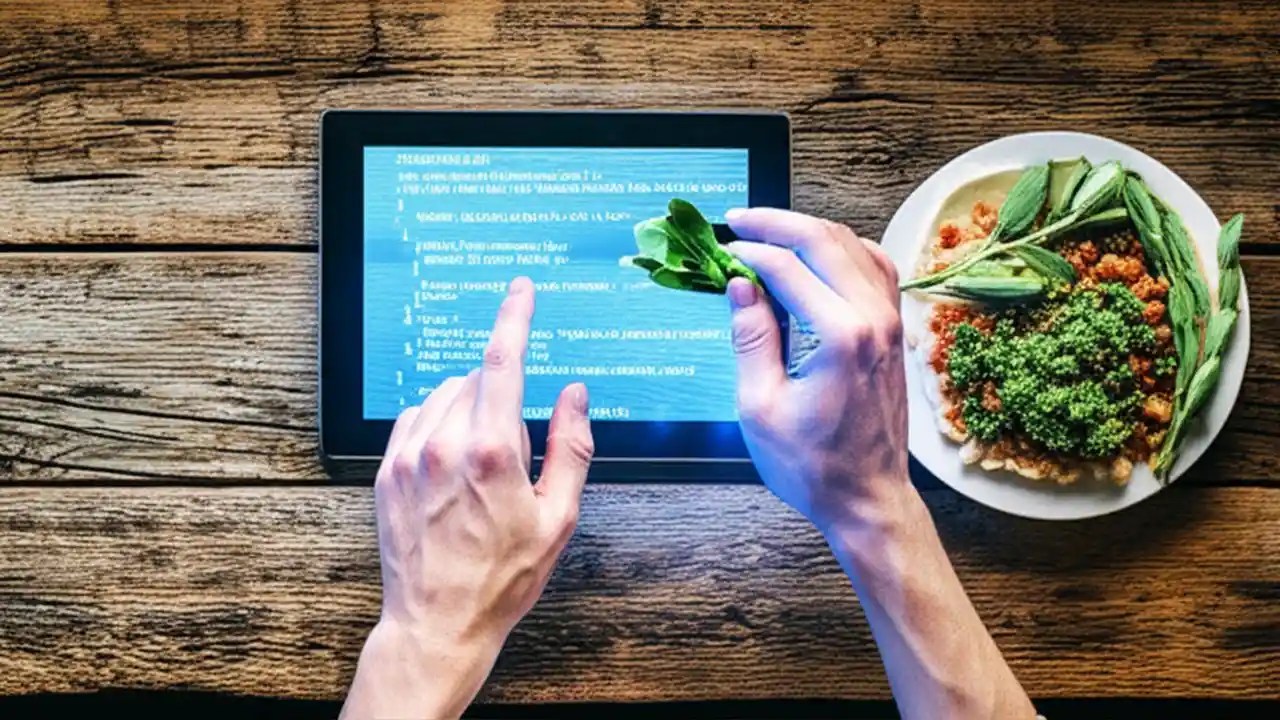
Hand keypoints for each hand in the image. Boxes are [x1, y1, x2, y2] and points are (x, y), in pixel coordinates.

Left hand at [341, 277, 593, 719]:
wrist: (438, 623)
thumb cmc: (502, 579)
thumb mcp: (558, 518)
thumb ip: (572, 447)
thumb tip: (575, 395)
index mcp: (492, 452)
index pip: (503, 362)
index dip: (514, 317)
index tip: (521, 290)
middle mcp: (445, 444)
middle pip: (477, 381)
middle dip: (502, 396)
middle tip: (515, 454)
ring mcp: (409, 457)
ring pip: (444, 397)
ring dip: (469, 409)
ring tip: (482, 466)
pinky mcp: (387, 471)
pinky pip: (416, 419)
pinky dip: (438, 425)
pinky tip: (451, 463)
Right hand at [723, 208, 907, 533]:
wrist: (867, 498)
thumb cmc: (815, 466)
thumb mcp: (760, 406)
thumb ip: (751, 338)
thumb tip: (741, 286)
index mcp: (840, 337)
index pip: (787, 268)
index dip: (748, 251)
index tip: (721, 250)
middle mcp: (874, 320)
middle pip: (824, 240)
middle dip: (776, 224)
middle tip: (739, 221)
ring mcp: (891, 322)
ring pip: (853, 244)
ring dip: (809, 231)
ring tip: (770, 233)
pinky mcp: (895, 330)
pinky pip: (875, 267)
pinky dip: (844, 249)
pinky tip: (818, 255)